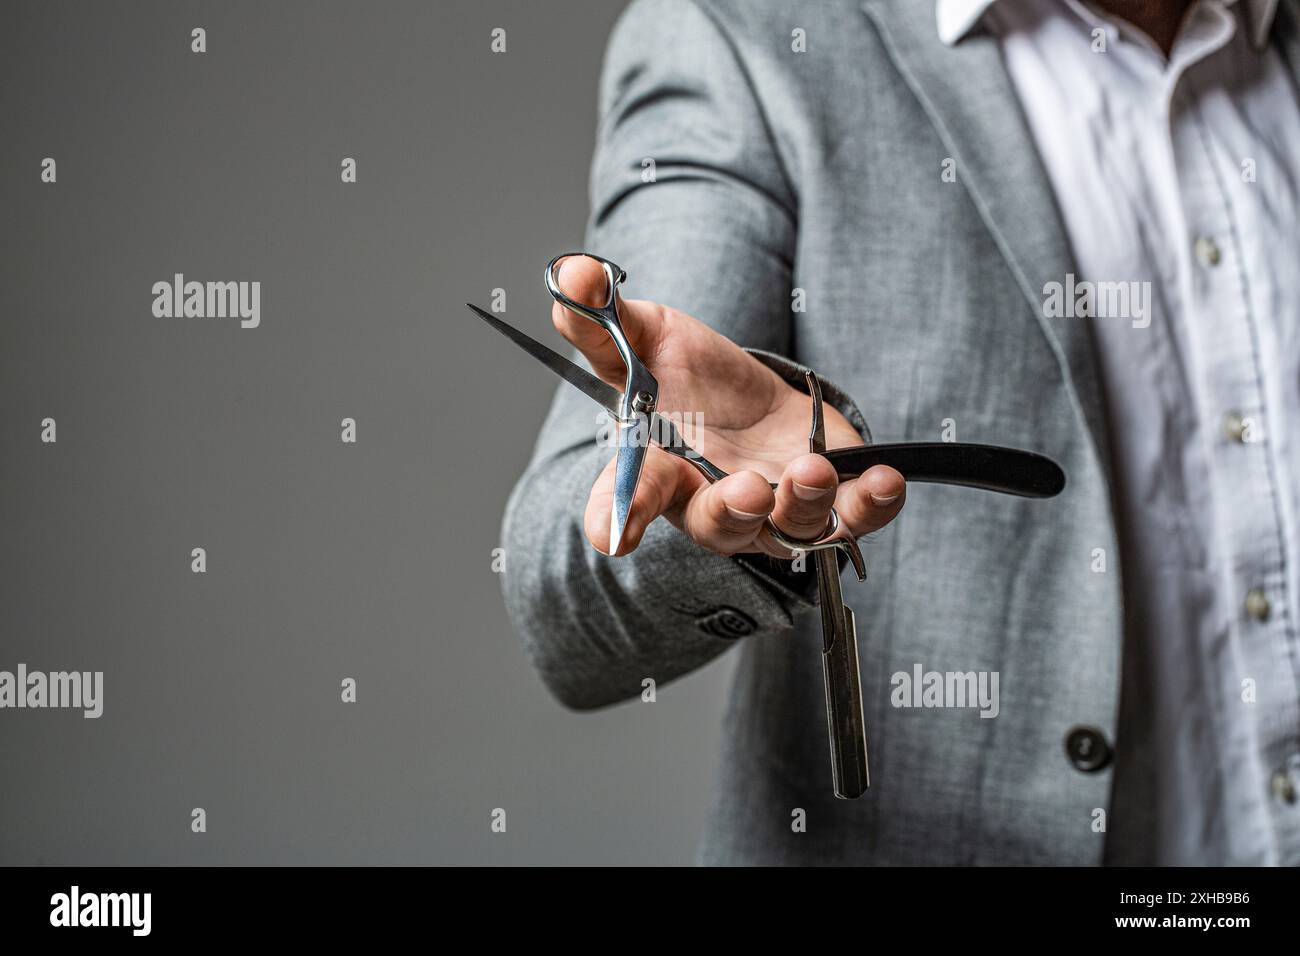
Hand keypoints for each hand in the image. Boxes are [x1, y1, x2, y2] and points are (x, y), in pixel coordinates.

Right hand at [553, 256, 905, 557]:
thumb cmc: (692, 384)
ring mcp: (777, 510)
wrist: (757, 405)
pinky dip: (871, 506)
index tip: (613, 534)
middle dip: (732, 511)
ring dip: (803, 502)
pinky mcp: (833, 502)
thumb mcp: (649, 340)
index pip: (631, 494)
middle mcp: (716, 503)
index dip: (617, 514)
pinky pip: (855, 519)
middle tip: (746, 488)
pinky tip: (884, 481)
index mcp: (661, 470)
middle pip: (719, 526)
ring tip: (813, 468)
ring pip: (790, 529)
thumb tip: (572, 274)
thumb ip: (609, 320)